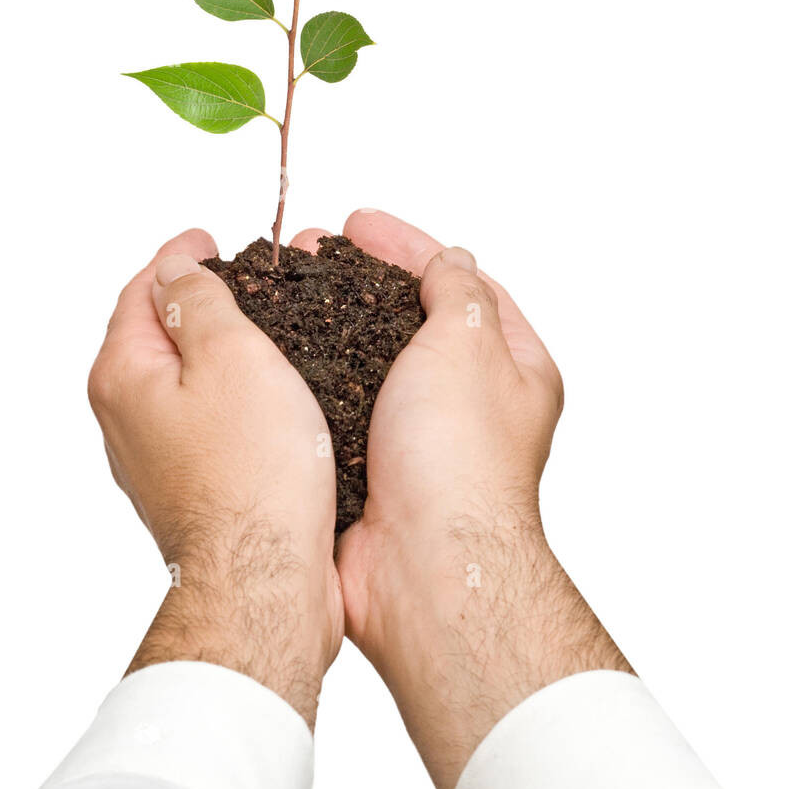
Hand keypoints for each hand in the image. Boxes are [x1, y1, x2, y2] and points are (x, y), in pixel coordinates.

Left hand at [88, 228, 343, 727]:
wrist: (264, 578)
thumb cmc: (253, 474)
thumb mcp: (231, 355)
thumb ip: (201, 300)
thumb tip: (175, 268)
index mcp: (124, 374)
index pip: (142, 290)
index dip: (178, 257)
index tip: (206, 240)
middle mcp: (125, 418)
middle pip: (155, 336)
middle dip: (195, 301)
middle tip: (241, 278)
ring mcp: (154, 459)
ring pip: (180, 382)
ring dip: (215, 352)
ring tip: (263, 332)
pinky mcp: (190, 489)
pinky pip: (203, 423)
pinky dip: (228, 397)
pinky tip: (266, 400)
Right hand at [292, 210, 629, 788]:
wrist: (423, 566)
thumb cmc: (458, 460)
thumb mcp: (468, 344)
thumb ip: (456, 292)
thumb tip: (450, 261)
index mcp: (513, 369)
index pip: (460, 284)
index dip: (407, 246)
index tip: (359, 222)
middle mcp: (468, 403)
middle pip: (408, 320)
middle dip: (357, 280)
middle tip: (309, 252)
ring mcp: (416, 438)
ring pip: (364, 361)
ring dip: (325, 323)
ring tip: (280, 292)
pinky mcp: (370, 467)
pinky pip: (336, 407)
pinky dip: (308, 377)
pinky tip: (274, 356)